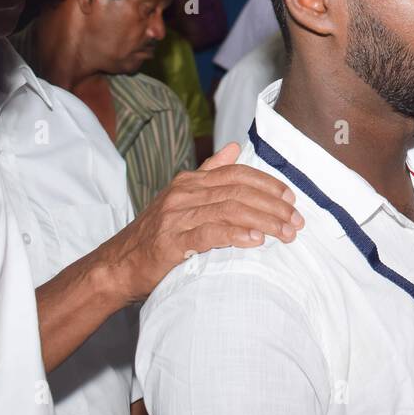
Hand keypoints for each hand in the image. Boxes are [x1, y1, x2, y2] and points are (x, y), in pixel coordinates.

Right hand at [100, 143, 303, 303]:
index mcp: (189, 182)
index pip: (237, 174)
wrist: (116, 266)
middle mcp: (183, 195)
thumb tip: (234, 147)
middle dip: (274, 205)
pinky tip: (256, 240)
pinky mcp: (171, 243)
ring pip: (230, 210)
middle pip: (239, 191)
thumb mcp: (180, 199)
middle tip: (297, 222)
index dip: (268, 184)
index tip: (291, 199)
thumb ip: (208, 173)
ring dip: (264, 221)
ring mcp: (176, 218)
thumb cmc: (154, 236)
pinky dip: (237, 234)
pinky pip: (210, 233)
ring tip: (286, 234)